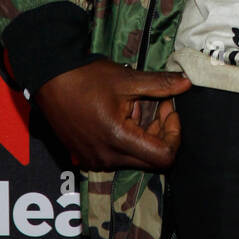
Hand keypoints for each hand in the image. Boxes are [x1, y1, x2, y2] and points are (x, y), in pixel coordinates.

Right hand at [34, 58, 191, 170]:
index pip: (163, 157)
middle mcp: (107, 158)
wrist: (50, 80)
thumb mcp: (128, 79)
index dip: (174, 134)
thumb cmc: (88, 78)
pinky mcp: (86, 158)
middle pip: (151, 160)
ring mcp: (95, 160)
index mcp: (119, 139)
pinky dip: (127, 139)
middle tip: (158, 105)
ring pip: (134, 158)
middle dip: (161, 133)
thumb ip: (160, 85)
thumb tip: (188, 83)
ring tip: (135, 106)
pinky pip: (117, 156)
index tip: (169, 110)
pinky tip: (120, 115)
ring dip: (143, 135)